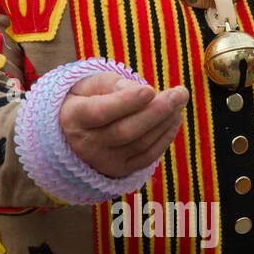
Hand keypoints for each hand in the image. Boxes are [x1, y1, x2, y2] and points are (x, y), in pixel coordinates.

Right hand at [59, 71, 188, 178]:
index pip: (100, 112)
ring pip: (140, 144)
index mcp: (74, 118)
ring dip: (165, 122)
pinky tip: (175, 118)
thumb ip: (112, 83)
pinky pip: (148, 156)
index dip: (126, 102)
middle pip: (126, 131)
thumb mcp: (89, 84)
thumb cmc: (86, 99)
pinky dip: (165, 137)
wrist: (74, 131)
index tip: (149, 90)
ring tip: (179, 101)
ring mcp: (103, 161)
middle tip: (180, 93)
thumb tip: (140, 91)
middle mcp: (86, 145)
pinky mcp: (120, 170)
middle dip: (156, 112)